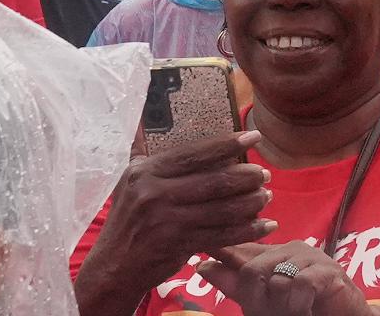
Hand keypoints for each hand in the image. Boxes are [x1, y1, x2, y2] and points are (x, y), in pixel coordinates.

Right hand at [85, 133, 272, 298]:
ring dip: (251, 203)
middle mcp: (155, 194)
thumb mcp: (129, 182)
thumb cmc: (127, 219)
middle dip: (246, 177)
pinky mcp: (178, 246)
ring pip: (222, 209)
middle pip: (214, 181)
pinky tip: (265, 225)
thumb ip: (144, 151)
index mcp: (146, 172)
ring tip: (267, 197)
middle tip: (264, 175)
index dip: (227, 144)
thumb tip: (147, 112)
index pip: (194, 153)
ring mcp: (167, 222)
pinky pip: (221, 235)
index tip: (253, 137)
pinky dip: (247, 230)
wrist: (113, 267)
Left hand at [195, 241, 367, 315]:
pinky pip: (300, 285)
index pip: (240, 247)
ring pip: (276, 281)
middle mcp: (289, 249)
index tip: (202, 253)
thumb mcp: (262, 300)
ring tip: (295, 312)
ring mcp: (310, 257)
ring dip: (282, 307)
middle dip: (257, 300)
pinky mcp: (328, 270)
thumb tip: (202, 265)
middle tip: (273, 312)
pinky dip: (299, 305)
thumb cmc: (301, 309)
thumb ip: (235, 283)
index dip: (222, 248)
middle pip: (252, 270)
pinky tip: (306, 310)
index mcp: (271, 254)